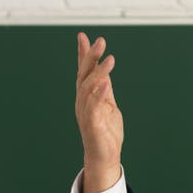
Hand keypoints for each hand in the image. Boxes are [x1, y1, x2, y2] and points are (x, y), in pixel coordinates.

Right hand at [75, 32, 123, 192]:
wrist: (105, 156)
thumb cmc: (107, 132)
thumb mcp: (109, 106)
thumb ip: (105, 90)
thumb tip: (105, 73)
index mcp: (87, 96)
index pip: (84, 71)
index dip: (84, 54)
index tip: (83, 36)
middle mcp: (83, 101)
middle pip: (84, 75)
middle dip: (91, 57)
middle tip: (100, 40)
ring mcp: (86, 111)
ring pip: (88, 87)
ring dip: (99, 72)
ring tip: (110, 58)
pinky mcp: (92, 123)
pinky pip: (94, 105)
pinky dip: (99, 93)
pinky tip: (106, 81)